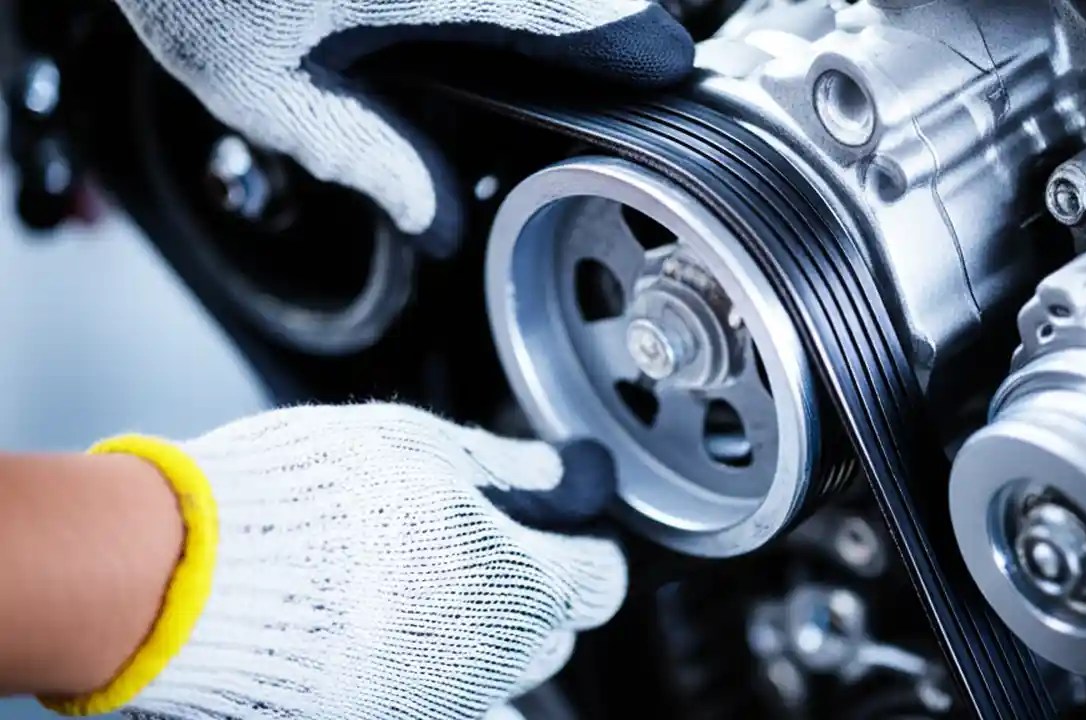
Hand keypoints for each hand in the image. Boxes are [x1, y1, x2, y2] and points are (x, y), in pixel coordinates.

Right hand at [103, 403, 622, 719]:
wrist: (186, 572)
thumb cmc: (299, 497)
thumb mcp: (413, 443)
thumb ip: (502, 465)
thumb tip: (556, 474)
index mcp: (519, 581)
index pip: (599, 583)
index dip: (586, 550)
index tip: (566, 535)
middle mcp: (492, 658)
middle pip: (552, 636)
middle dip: (532, 591)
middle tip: (476, 549)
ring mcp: (438, 703)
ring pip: (501, 680)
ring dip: (486, 641)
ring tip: (425, 597)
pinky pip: (448, 711)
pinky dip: (443, 683)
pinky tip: (405, 647)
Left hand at [107, 0, 694, 238]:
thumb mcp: (267, 91)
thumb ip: (370, 157)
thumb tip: (439, 217)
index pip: (593, 16)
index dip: (643, 51)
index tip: (666, 73)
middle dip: (611, 22)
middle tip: (615, 64)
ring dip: (563, 10)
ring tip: (559, 44)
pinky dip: (526, 5)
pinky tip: (487, 24)